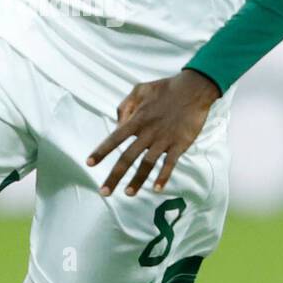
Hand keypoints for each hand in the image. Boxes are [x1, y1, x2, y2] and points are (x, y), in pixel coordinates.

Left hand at [87, 69, 221, 197]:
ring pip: (147, 164)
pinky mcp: (179, 144)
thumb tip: (117, 125)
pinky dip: (163, 176)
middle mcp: (147, 132)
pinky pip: (170, 163)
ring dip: (137, 180)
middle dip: (114, 176)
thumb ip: (124, 107)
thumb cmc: (164, 89)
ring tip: (128, 193)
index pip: (114, 138)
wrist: (193, 89)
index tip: (89, 163)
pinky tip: (156, 189)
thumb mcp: (139, 90)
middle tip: (104, 192)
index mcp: (136, 120)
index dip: (101, 151)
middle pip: (127, 157)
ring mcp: (164, 139)